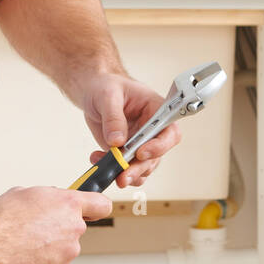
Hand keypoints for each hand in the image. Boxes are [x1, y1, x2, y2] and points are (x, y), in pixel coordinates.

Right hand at [0, 186, 112, 263]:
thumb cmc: (2, 220)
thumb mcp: (25, 193)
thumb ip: (47, 199)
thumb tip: (48, 203)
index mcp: (69, 205)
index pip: (101, 205)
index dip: (96, 208)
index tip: (92, 210)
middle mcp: (73, 230)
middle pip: (75, 230)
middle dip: (59, 230)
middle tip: (36, 230)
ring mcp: (67, 255)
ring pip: (62, 251)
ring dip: (48, 249)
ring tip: (24, 245)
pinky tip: (23, 259)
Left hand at [78, 72, 181, 187]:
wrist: (94, 93)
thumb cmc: (106, 86)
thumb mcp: (107, 95)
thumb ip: (113, 117)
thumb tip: (117, 142)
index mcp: (156, 110)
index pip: (169, 132)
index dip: (160, 146)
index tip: (140, 152)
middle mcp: (152, 130)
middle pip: (156, 156)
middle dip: (139, 168)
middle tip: (123, 176)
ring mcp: (140, 143)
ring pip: (143, 167)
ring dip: (127, 174)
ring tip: (107, 169)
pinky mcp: (127, 153)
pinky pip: (126, 168)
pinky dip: (112, 171)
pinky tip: (98, 160)